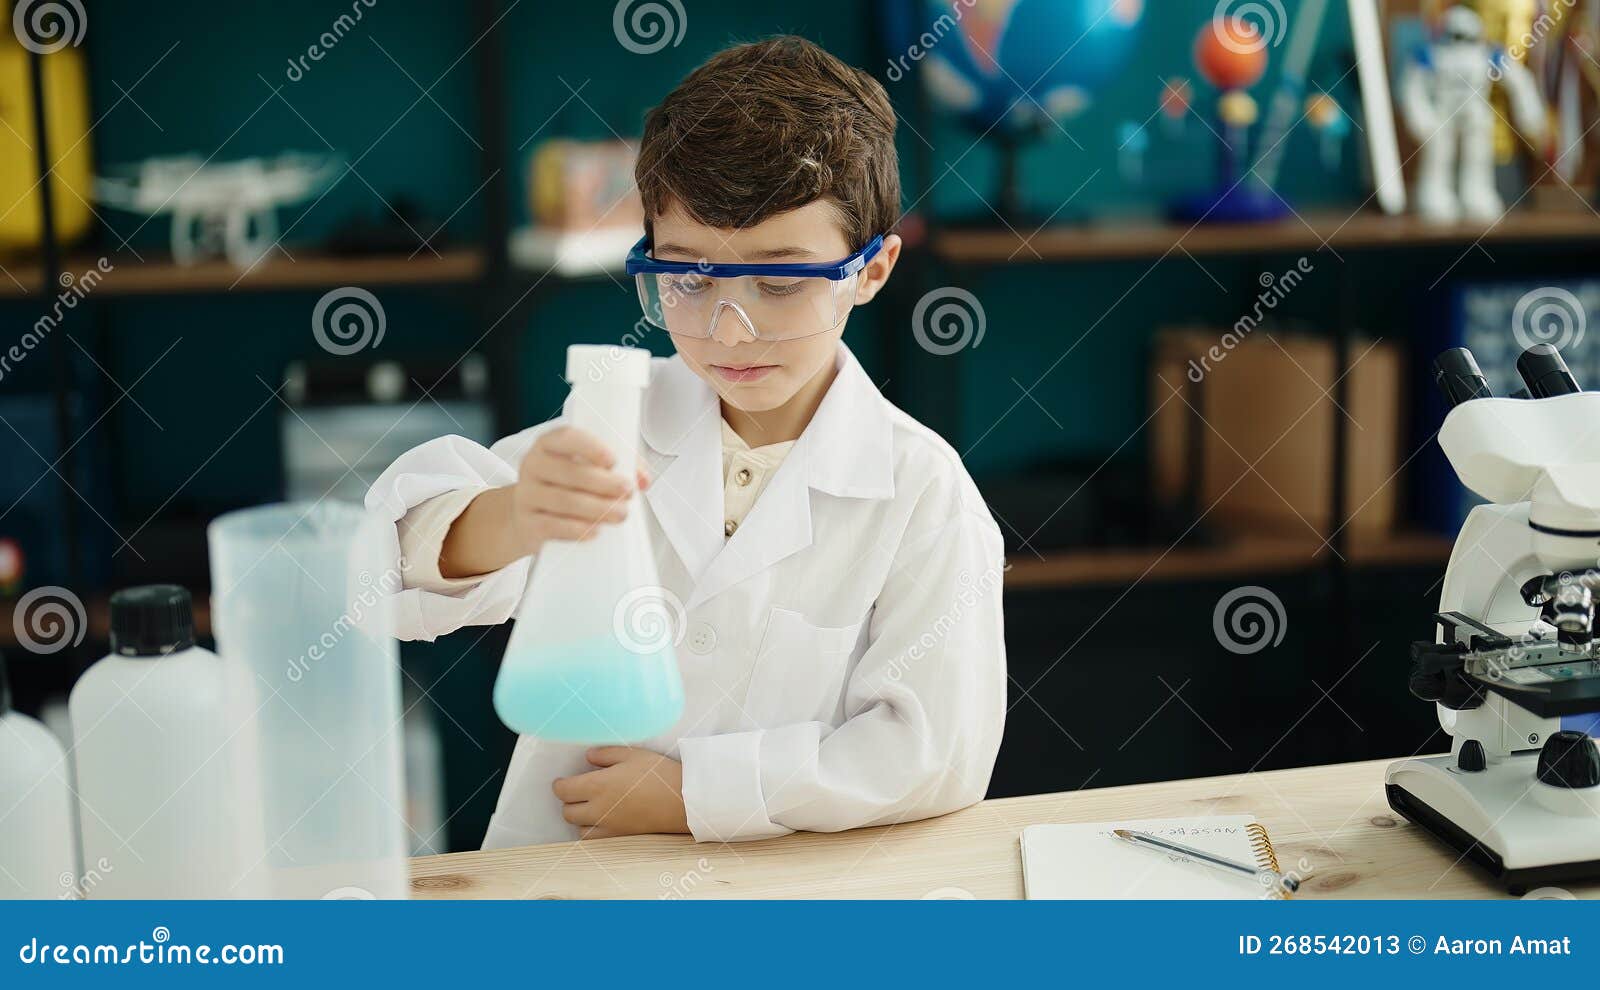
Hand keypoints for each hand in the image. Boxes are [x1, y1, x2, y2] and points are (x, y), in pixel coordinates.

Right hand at [510, 426, 649, 553]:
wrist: (527, 517)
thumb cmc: (565, 487)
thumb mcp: (587, 468)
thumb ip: (619, 467)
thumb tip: (642, 478)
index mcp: (549, 445)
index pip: (567, 437)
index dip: (591, 447)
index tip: (613, 461)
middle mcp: (533, 465)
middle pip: (570, 472)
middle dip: (604, 484)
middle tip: (628, 492)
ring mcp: (527, 494)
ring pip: (564, 501)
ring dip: (597, 509)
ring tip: (621, 514)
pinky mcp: (527, 523)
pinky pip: (552, 525)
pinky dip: (577, 529)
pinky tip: (595, 530)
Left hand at [553, 747, 688, 838]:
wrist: (683, 801)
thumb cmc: (658, 773)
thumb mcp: (632, 754)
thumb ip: (605, 754)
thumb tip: (588, 757)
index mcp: (598, 785)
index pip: (563, 790)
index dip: (559, 785)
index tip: (562, 781)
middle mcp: (599, 809)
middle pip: (567, 811)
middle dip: (568, 800)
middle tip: (577, 791)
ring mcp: (609, 826)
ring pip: (579, 827)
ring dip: (579, 817)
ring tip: (589, 806)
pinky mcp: (620, 837)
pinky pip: (594, 839)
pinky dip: (592, 830)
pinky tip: (601, 820)